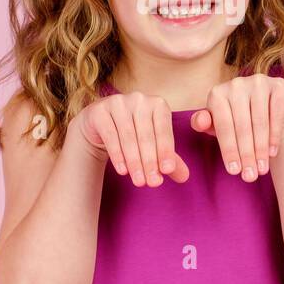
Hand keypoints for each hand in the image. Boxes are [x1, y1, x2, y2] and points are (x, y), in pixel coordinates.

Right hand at [73, 92, 190, 187]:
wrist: (101, 125)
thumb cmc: (134, 134)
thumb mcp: (153, 145)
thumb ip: (169, 159)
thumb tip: (184, 177)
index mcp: (157, 104)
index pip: (163, 130)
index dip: (166, 151)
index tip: (168, 171)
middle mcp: (139, 99)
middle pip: (146, 136)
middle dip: (150, 162)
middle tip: (153, 183)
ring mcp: (118, 102)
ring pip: (128, 137)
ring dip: (134, 162)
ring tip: (139, 182)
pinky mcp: (100, 111)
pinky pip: (110, 136)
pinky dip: (117, 155)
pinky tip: (123, 171)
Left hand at [190, 73, 283, 181]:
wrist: (265, 107)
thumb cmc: (235, 120)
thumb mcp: (217, 124)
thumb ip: (204, 124)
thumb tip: (199, 122)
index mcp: (217, 93)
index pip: (223, 125)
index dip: (228, 150)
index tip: (234, 171)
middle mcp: (236, 84)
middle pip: (242, 126)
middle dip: (246, 155)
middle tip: (250, 176)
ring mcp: (259, 82)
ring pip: (260, 122)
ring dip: (261, 149)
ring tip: (262, 169)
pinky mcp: (279, 85)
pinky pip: (277, 114)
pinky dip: (275, 135)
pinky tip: (273, 153)